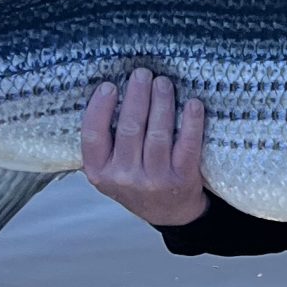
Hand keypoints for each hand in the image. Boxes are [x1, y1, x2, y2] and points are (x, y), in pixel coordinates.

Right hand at [82, 70, 208, 226]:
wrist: (170, 213)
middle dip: (137, 95)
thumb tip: (105, 94)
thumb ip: (105, 142)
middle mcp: (124, 177)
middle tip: (143, 73)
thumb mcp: (109, 170)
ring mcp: (154, 180)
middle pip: (130, 128)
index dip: (100, 108)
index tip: (109, 86)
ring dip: (162, 102)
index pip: (93, 135)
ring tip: (163, 82)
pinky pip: (188, 144)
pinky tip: (193, 104)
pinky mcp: (182, 179)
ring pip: (158, 133)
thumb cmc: (136, 180)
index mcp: (100, 172)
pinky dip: (192, 122)